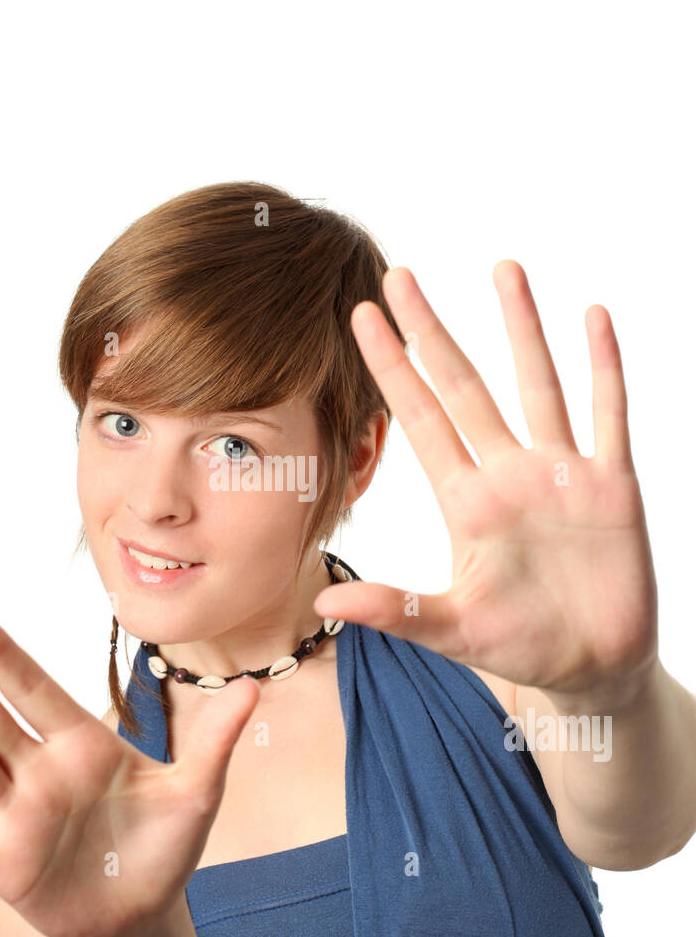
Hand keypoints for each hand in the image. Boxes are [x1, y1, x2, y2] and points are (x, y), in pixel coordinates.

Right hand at [0, 605, 258, 936]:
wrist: (146, 919)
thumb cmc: (167, 849)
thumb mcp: (198, 793)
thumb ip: (215, 740)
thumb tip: (254, 688)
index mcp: (82, 744)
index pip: (34, 687)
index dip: (0, 651)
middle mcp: (41, 771)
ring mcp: (16, 815)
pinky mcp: (3, 864)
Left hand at [314, 262, 658, 701]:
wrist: (591, 668)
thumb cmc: (520, 646)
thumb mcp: (454, 630)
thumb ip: (397, 612)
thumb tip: (324, 603)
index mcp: (466, 503)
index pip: (420, 420)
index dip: (392, 368)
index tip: (361, 317)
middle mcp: (509, 475)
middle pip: (465, 386)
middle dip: (433, 330)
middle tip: (399, 275)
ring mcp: (562, 475)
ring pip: (537, 384)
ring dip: (521, 327)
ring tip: (502, 268)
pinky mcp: (613, 487)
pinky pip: (609, 416)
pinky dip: (604, 368)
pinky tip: (593, 316)